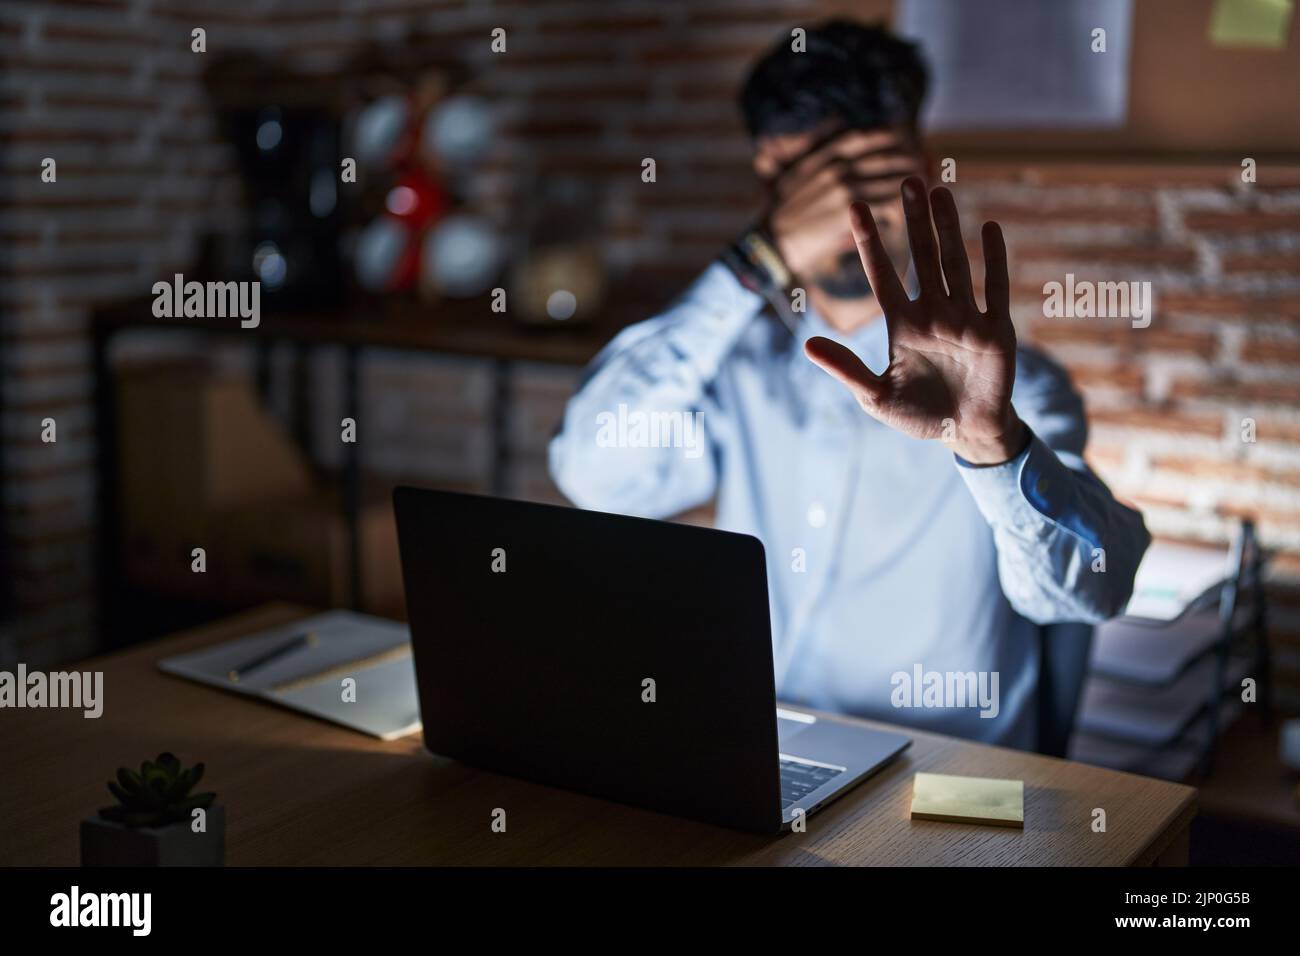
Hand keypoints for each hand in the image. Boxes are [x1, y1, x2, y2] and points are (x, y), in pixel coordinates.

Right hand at [763, 130, 920, 277]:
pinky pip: (886, 205)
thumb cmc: (780, 211)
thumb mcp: (790, 172)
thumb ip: (814, 149)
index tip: (899, 134)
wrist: (772, 242)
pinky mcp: (852, 214)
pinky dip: (901, 206)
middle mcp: (835, 168)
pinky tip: (910, 210)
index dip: (883, 134)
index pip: (860, 137)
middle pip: (881, 157)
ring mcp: (844, 190)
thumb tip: (836, 122)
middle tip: (921, 161)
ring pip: (888, 180)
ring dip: (911, 182)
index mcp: (821, 157)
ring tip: (924, 184)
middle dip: (904, 158)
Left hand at [804, 176, 1025, 464]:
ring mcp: (964, 317)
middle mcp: (932, 313)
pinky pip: (995, 288)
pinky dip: (994, 259)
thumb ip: (846, 369)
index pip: (882, 276)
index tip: (856, 208)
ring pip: (956, 263)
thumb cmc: (918, 416)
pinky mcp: (995, 330)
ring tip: (941, 191)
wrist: (965, 433)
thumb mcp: (875, 397)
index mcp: (902, 325)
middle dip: (914, 221)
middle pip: (922, 257)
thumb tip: (807, 344)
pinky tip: (989, 228)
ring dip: (949, 228)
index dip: (870, 243)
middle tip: (908, 181)